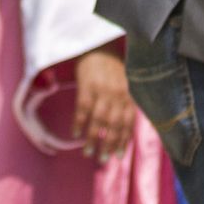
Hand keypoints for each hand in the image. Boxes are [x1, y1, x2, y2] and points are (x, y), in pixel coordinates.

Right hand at [70, 47, 135, 162]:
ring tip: (88, 153)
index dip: (123, 140)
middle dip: (108, 144)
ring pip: (98, 120)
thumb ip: (125, 102)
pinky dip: (79, 123)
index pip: (128, 123)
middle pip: (114, 125)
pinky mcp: (87, 86)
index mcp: (128, 94)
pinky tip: (75, 134)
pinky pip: (82, 109)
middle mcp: (118, 94)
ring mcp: (102, 90)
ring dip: (93, 139)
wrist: (97, 44)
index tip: (118, 155)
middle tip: (102, 159)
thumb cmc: (111, 65)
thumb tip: (123, 127)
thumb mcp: (125, 82)